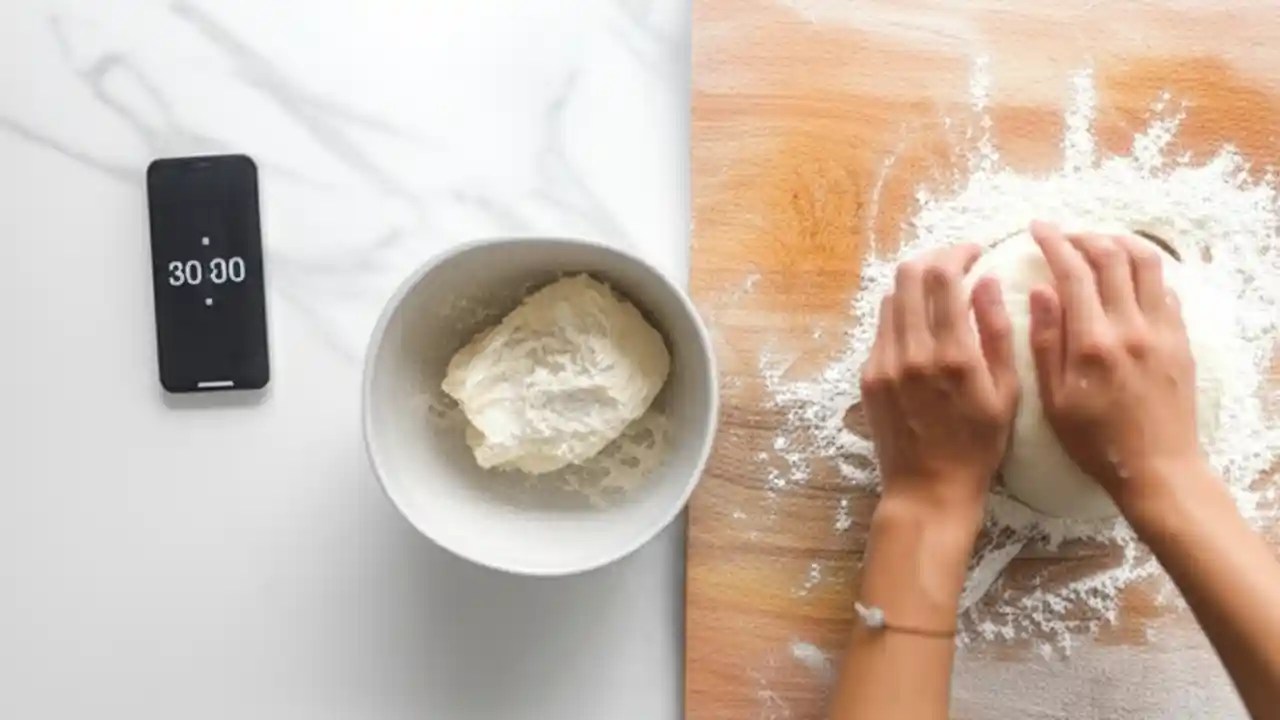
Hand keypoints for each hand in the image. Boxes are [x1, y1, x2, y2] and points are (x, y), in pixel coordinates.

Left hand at [861, 244, 1019, 535]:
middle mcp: (912, 353)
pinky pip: (882, 328)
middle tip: (955, 263)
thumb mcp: (1007, 392)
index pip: (944, 277)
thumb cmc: (979, 446)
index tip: (976, 250)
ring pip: (890, 297)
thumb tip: (988, 281)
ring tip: (938, 290)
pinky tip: (921, 325)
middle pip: (908, 275)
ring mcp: (884, 363)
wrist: (928, 488)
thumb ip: (998, 333)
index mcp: (952, 354)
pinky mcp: (869, 375)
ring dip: (914, 284)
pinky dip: (901, 314)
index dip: (959, 252)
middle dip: (934, 258)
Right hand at [1028, 221, 1205, 511]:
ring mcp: (1162, 332)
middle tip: (1064, 233)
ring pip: (1147, 265)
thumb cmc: (1095, 441)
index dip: (1053, 242)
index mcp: (1092, 342)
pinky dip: (1145, 272)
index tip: (1037, 228)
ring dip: (1120, 243)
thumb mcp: (1054, 398)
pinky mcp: (1181, 341)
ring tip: (1099, 242)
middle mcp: (1130, 328)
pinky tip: (1129, 277)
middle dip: (1084, 236)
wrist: (1157, 468)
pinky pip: (1166, 290)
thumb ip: (1046, 341)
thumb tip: (1041, 291)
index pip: (1072, 273)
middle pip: (1111, 258)